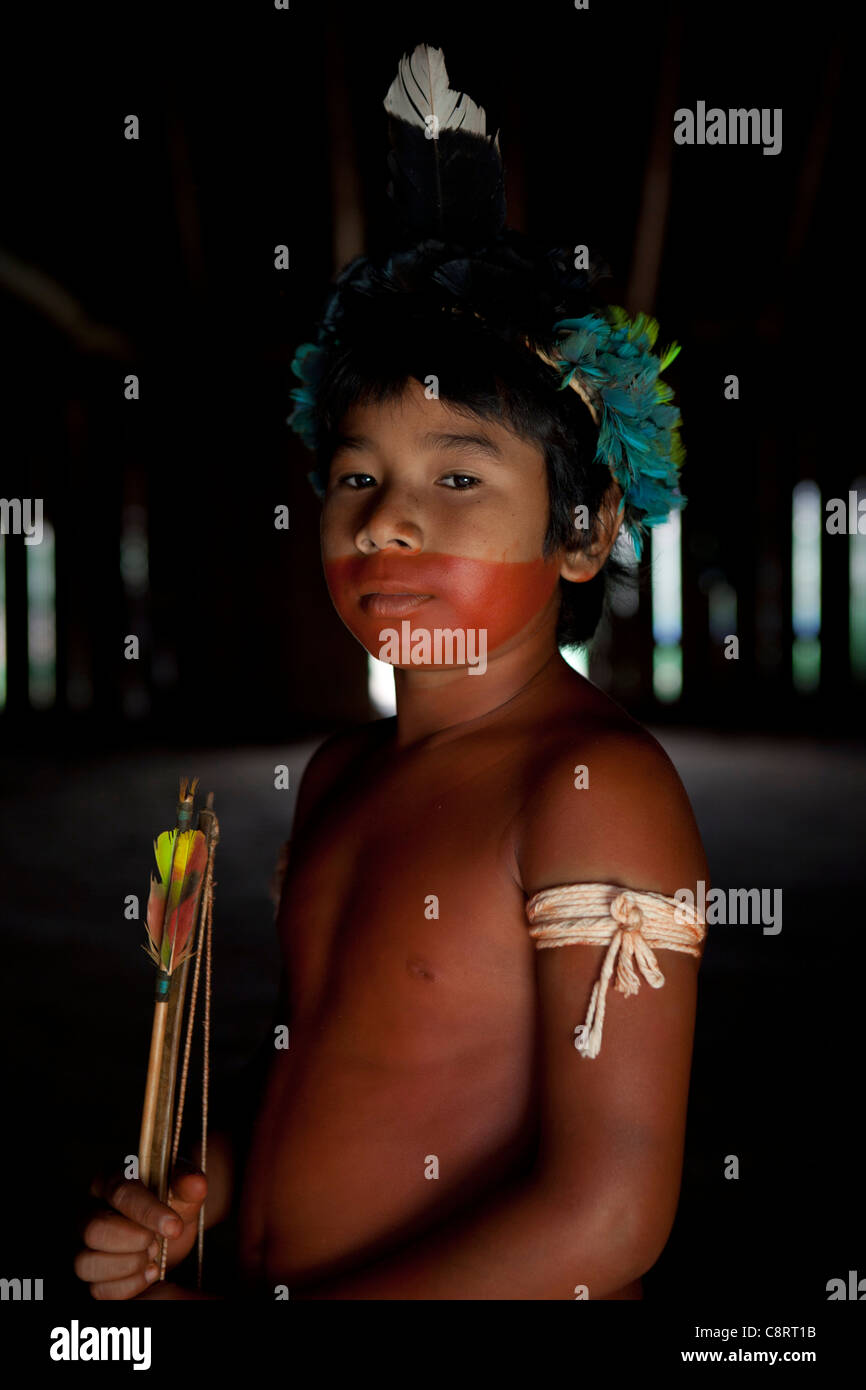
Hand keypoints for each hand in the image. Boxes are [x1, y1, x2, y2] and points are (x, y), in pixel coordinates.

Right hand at [75, 1160, 207, 1299]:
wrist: (171, 1224)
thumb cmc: (172, 1199)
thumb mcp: (183, 1187)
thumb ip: (188, 1181)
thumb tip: (196, 1183)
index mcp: (110, 1179)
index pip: (121, 1194)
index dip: (148, 1213)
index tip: (174, 1227)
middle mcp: (90, 1210)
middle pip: (94, 1231)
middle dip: (134, 1241)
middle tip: (157, 1241)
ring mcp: (86, 1243)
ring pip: (85, 1263)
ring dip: (127, 1265)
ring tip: (152, 1255)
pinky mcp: (92, 1270)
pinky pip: (97, 1289)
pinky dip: (127, 1286)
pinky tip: (148, 1272)